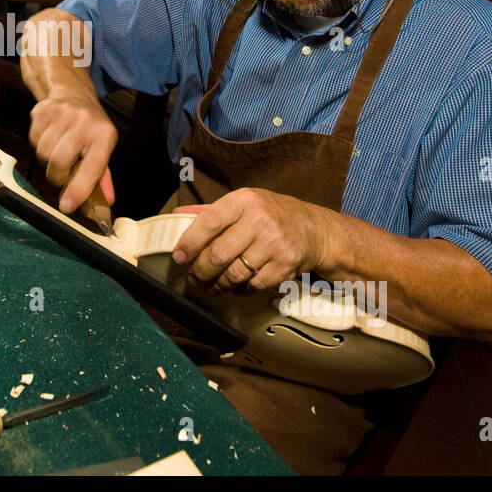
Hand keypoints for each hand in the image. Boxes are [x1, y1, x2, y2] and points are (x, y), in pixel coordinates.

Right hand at [29, 92, 116, 213]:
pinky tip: (50, 137)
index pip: (92, 168)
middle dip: (58, 176)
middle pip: (59, 162)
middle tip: (64, 172)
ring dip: (48, 160)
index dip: (78, 190)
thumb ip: (102, 178)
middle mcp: (84, 122)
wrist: (73, 92)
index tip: (67, 206)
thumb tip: (105, 202)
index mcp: (104, 135)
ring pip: (43, 153)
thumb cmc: (90, 126)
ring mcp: (62, 114)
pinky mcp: (43, 110)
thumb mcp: (102, 148)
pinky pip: (33, 141)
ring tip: (59, 150)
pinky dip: (39, 145)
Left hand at [170, 188, 330, 292]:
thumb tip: (177, 215)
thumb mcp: (244, 203)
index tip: (179, 257)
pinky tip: (237, 286)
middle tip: (194, 278)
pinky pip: (253, 285)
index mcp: (244, 201)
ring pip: (234, 274)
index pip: (209, 222)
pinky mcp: (286, 265)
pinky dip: (240, 290)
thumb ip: (212, 211)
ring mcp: (275, 243)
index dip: (189, 242)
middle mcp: (260, 220)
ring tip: (211, 286)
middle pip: (219, 254)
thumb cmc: (272, 215)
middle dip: (201, 272)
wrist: (314, 229)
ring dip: (218, 285)